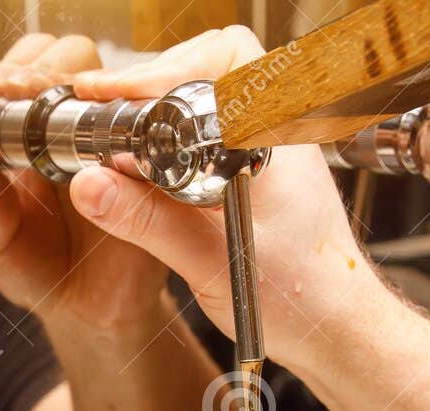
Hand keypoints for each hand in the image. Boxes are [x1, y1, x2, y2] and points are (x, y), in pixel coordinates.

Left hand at [0, 34, 173, 332]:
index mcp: (29, 136)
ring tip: (71, 123)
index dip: (15, 71)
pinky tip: (116, 154)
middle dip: (52, 68)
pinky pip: (161, 134)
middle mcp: (77, 130)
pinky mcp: (160, 171)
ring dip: (96, 91)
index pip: (25, 71)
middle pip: (75, 59)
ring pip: (120, 82)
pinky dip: (142, 128)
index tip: (1, 88)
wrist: (93, 314)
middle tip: (32, 94)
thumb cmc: (44, 273)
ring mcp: (120, 144)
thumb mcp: (3, 247)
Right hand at [66, 27, 383, 380]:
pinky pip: (217, 127)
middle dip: (153, 85)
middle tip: (106, 109)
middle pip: (210, 67)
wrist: (337, 329)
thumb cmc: (299, 300)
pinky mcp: (263, 167)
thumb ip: (148, 222)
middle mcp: (280, 131)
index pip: (219, 62)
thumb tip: (91, 187)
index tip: (111, 97)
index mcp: (277, 137)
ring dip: (163, 110)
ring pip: (211, 95)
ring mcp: (274, 146)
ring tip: (121, 136)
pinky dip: (178, 135)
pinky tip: (151, 164)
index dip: (156, 73)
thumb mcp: (210, 262)